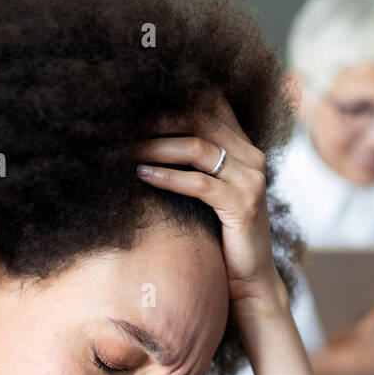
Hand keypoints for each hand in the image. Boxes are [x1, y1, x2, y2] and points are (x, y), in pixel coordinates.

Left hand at [134, 96, 283, 314]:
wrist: (249, 279)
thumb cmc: (221, 235)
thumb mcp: (209, 189)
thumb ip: (193, 162)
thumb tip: (143, 136)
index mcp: (243, 146)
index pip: (210, 102)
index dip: (174, 95)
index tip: (136, 99)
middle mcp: (251, 156)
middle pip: (200, 117)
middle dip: (157, 118)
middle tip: (122, 122)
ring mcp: (251, 180)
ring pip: (197, 147)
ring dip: (156, 146)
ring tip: (126, 151)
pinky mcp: (243, 205)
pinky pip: (200, 184)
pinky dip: (168, 177)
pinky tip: (143, 176)